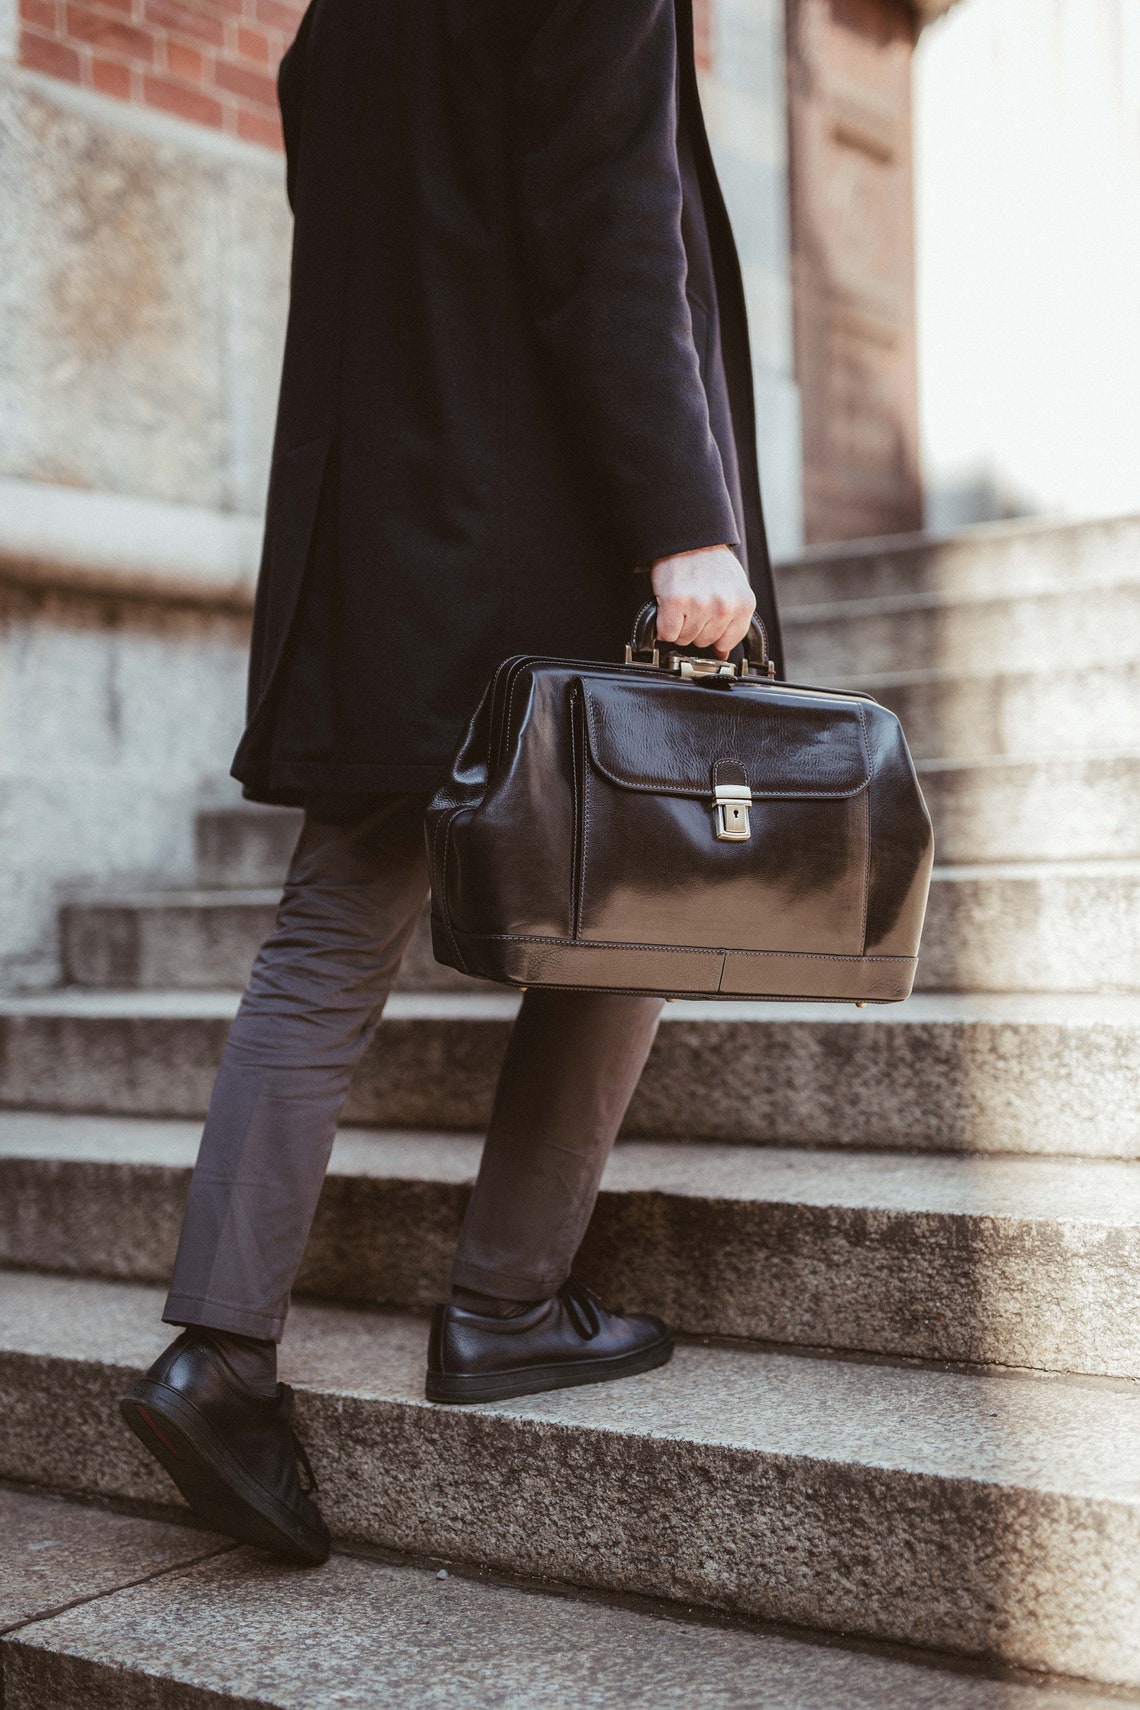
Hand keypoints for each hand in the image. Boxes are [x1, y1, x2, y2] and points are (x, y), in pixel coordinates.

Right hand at [649, 545, 755, 659]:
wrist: (688, 538)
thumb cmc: (710, 561)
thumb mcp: (734, 588)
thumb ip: (733, 619)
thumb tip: (722, 652)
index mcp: (743, 603)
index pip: (728, 642)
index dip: (713, 635)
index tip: (706, 625)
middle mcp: (724, 606)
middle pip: (704, 642)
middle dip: (695, 628)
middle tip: (693, 604)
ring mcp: (700, 605)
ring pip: (685, 639)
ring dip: (679, 625)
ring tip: (683, 602)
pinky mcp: (677, 602)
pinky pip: (667, 633)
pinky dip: (663, 625)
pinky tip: (669, 607)